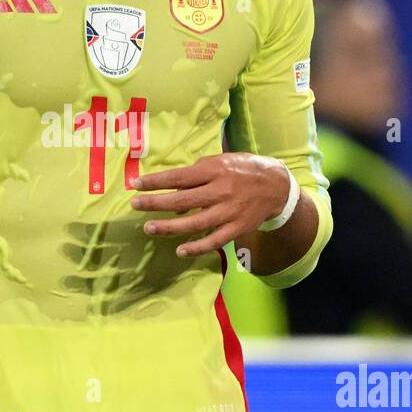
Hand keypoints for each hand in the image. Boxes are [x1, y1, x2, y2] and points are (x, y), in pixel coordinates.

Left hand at [130, 152, 290, 257]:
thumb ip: (199, 170)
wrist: (277, 186)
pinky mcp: (237, 228)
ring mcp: (229, 212)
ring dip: (169, 227)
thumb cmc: (244, 169)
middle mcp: (220, 191)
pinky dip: (197, 248)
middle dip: (155, 203)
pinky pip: (214, 241)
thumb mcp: (222, 160)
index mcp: (215, 171)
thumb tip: (175, 184)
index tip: (135, 184)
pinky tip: (180, 250)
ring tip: (149, 228)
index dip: (156, 181)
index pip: (179, 177)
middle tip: (134, 205)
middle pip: (182, 200)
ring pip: (194, 223)